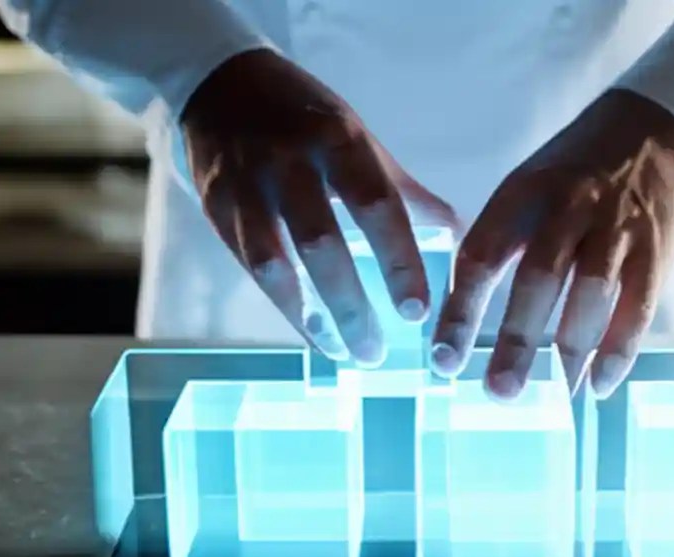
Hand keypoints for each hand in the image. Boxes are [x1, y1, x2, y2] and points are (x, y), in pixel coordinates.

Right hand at [182, 49, 456, 364]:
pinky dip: (284, 305)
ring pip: (274, 264)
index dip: (397, 259)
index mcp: (337, 140)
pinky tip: (311, 332)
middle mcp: (290, 164)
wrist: (221, 85)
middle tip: (377, 352)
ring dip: (312, 317)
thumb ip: (403, 189)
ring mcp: (247, 189)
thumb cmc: (306, 119)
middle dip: (351, 304)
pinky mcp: (217, 209)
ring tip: (345, 354)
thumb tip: (455, 236)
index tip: (417, 311)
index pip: (375, 205)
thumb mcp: (357, 137)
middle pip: (321, 243)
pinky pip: (250, 268)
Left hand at [429, 90, 673, 398]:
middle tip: (499, 391)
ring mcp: (616, 227)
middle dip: (517, 340)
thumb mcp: (522, 192)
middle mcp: (568, 207)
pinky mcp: (657, 248)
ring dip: (571, 350)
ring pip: (592, 292)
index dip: (461, 311)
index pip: (483, 255)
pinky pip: (638, 305)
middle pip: (540, 277)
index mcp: (522, 194)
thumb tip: (455, 323)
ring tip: (556, 395)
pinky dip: (619, 349)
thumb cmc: (568, 180)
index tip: (444, 360)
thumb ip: (493, 247)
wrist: (648, 133)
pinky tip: (599, 384)